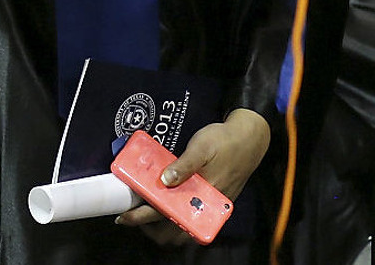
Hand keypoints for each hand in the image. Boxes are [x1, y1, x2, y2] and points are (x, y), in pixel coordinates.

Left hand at [117, 109, 270, 245]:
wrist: (250, 140)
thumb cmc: (224, 141)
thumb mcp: (202, 147)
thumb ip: (184, 165)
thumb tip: (164, 180)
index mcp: (200, 194)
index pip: (163, 213)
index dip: (140, 217)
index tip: (123, 216)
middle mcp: (205, 207)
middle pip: (172, 234)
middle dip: (150, 229)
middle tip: (133, 215)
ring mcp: (210, 209)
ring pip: (181, 233)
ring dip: (162, 228)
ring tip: (147, 213)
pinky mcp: (213, 206)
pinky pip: (190, 223)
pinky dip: (175, 222)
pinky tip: (166, 207)